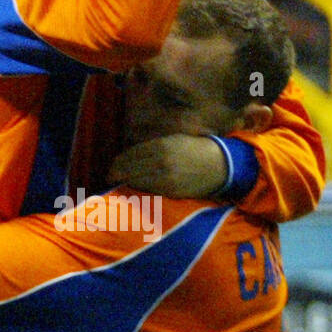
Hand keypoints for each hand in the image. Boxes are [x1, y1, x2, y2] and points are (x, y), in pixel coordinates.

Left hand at [107, 133, 227, 197]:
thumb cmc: (195, 149)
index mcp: (160, 146)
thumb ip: (152, 146)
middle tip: (111, 177)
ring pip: (136, 182)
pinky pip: (149, 192)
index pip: (128, 157)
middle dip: (117, 174)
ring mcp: (166, 178)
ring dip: (127, 183)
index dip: (116, 164)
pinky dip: (140, 190)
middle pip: (128, 170)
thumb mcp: (173, 140)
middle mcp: (161, 162)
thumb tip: (131, 155)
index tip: (112, 168)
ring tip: (122, 183)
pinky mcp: (171, 191)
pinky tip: (137, 189)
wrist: (220, 165)